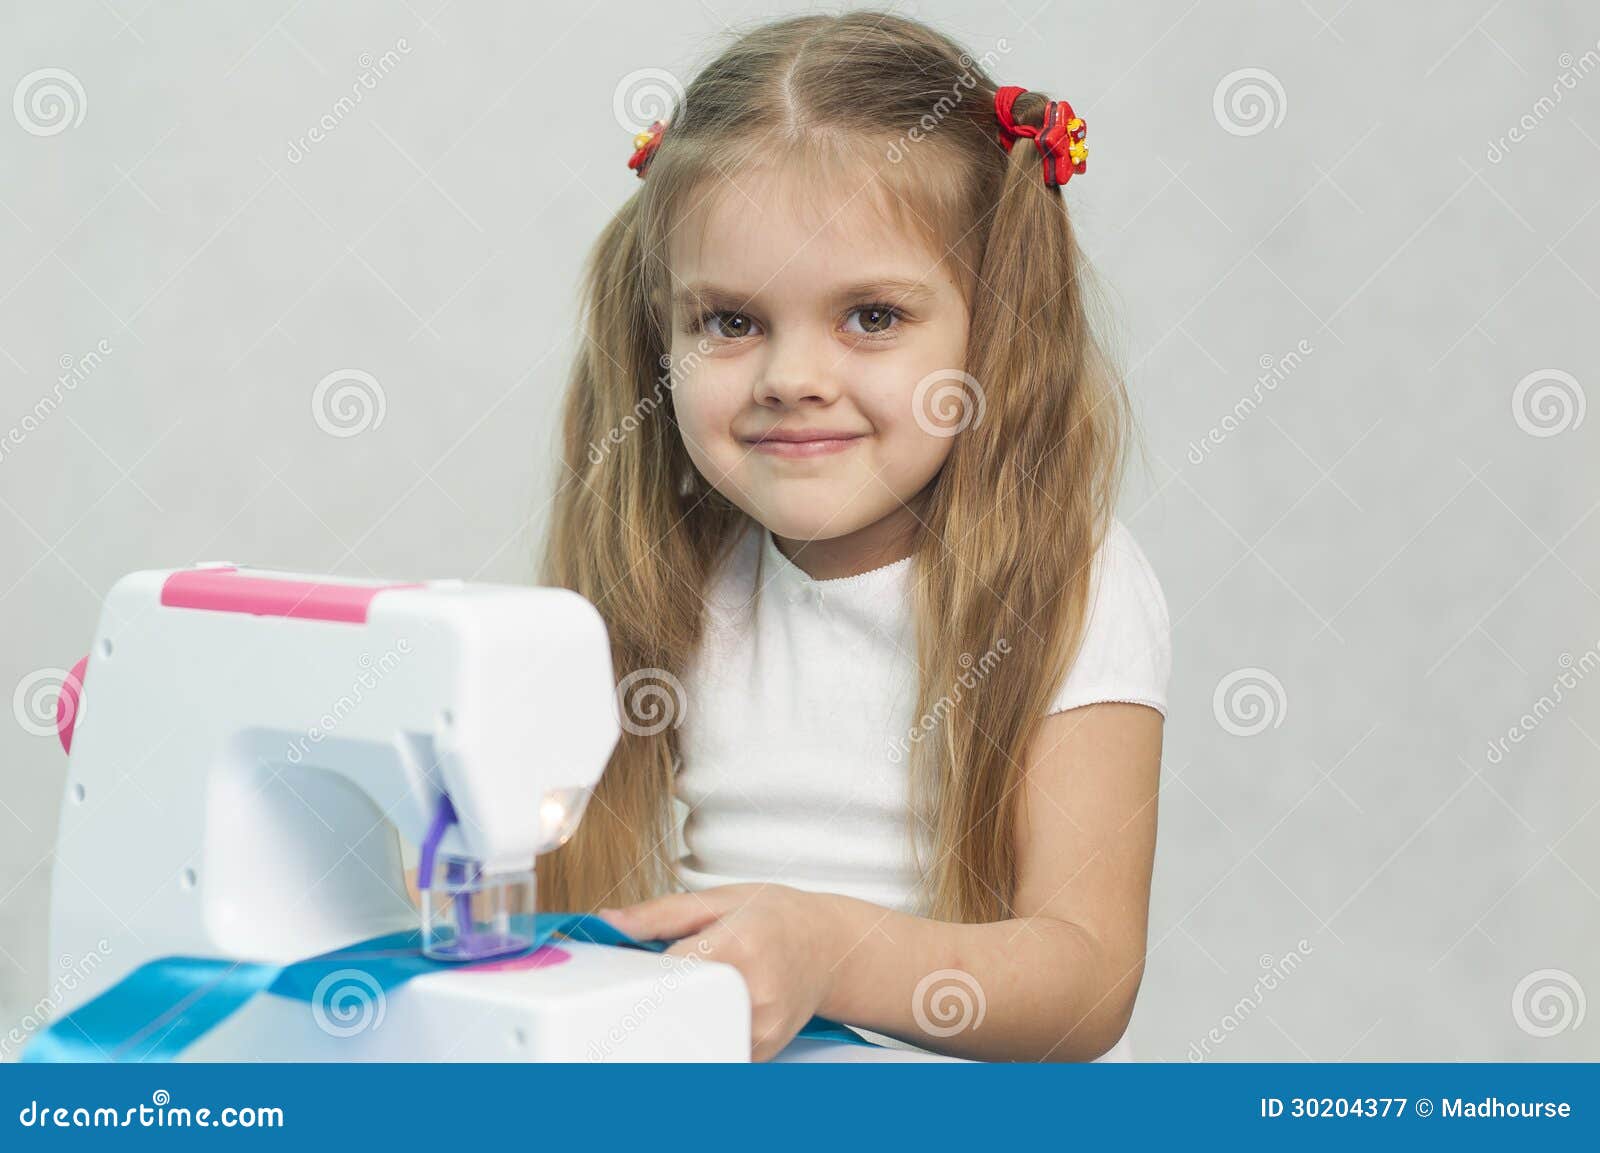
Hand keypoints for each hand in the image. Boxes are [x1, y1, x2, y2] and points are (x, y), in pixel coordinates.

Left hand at [598, 884, 839, 1060]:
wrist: (830, 945)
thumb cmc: (775, 916)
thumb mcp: (719, 899)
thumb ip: (660, 914)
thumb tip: (609, 923)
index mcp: (737, 945)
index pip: (667, 975)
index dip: (636, 977)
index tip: (621, 978)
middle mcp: (753, 991)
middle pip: (675, 1013)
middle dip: (651, 1004)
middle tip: (645, 991)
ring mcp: (761, 1027)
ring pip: (692, 1039)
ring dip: (674, 1025)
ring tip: (682, 1000)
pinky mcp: (763, 1051)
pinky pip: (715, 1051)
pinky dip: (699, 1037)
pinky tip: (707, 1014)